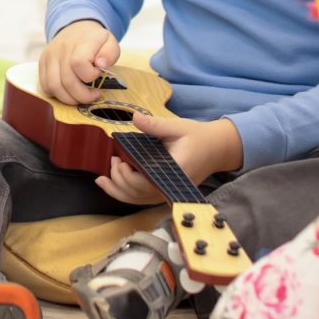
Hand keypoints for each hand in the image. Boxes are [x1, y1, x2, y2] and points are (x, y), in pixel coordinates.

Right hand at [38, 19, 119, 104]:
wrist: (75, 28)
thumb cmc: (94, 40)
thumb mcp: (110, 42)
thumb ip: (110, 53)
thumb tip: (100, 65)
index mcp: (80, 41)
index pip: (78, 63)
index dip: (90, 75)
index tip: (98, 73)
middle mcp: (61, 48)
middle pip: (67, 81)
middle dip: (83, 95)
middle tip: (94, 94)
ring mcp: (49, 56)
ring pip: (54, 87)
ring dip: (70, 99)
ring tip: (81, 96)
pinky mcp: (42, 63)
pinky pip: (45, 86)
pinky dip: (57, 95)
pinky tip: (69, 92)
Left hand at [97, 115, 238, 204]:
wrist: (216, 149)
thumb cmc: (197, 137)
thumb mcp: (177, 127)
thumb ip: (155, 125)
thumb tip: (135, 118)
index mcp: (174, 171)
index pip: (145, 183)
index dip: (126, 176)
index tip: (118, 159)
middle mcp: (169, 186)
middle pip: (137, 194)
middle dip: (119, 179)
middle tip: (113, 160)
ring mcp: (167, 192)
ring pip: (137, 200)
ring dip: (117, 191)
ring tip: (102, 178)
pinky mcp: (164, 192)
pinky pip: (142, 198)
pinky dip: (125, 194)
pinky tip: (111, 185)